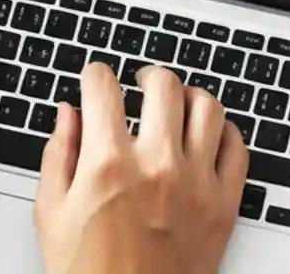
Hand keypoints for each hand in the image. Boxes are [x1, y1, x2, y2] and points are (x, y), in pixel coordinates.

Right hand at [35, 63, 248, 273]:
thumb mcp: (52, 215)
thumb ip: (59, 154)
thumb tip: (68, 113)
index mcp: (107, 164)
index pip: (104, 86)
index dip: (95, 75)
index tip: (95, 80)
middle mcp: (156, 165)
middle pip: (162, 84)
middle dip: (145, 76)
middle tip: (139, 83)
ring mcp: (196, 182)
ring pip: (207, 106)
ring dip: (188, 97)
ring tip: (175, 104)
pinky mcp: (224, 203)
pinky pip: (237, 148)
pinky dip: (224, 132)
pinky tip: (207, 135)